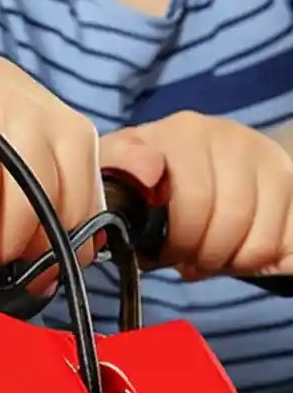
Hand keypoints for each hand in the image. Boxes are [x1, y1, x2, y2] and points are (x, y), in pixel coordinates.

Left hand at [101, 111, 292, 278]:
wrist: (203, 160)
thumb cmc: (150, 176)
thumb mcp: (117, 170)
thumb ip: (116, 168)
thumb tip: (144, 171)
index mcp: (182, 132)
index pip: (194, 199)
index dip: (180, 237)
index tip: (164, 250)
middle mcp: (230, 137)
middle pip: (229, 222)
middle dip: (202, 255)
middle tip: (186, 260)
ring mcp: (268, 157)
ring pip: (260, 239)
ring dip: (230, 260)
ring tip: (208, 254)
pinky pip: (287, 242)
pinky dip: (260, 260)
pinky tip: (237, 249)